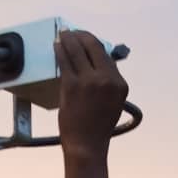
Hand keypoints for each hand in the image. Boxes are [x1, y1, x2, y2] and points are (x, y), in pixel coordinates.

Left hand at [56, 30, 128, 159]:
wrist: (87, 146)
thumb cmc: (97, 127)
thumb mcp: (112, 103)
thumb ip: (108, 83)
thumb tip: (96, 64)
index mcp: (120, 84)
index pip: (106, 55)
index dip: (93, 43)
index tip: (85, 39)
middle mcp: (107, 79)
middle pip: (93, 46)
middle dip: (80, 35)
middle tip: (71, 32)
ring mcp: (89, 81)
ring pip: (77, 50)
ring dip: (68, 38)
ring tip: (62, 34)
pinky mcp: (72, 85)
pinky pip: (65, 61)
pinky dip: (60, 50)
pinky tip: (56, 46)